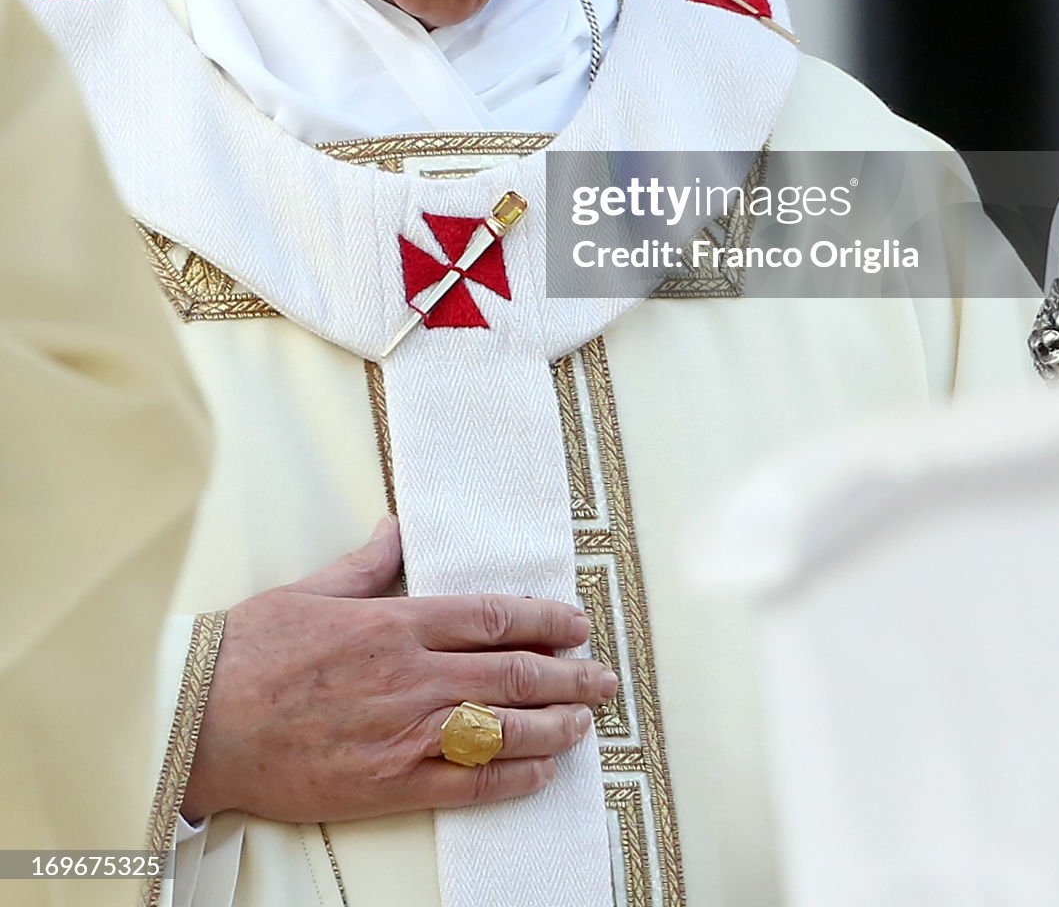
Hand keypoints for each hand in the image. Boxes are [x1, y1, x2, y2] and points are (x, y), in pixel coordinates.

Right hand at [182, 517, 615, 823]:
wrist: (199, 723)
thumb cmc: (250, 653)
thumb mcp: (313, 589)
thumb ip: (368, 564)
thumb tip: (400, 528)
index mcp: (395, 623)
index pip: (494, 618)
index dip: (546, 621)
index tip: (577, 623)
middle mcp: (411, 677)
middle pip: (512, 674)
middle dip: (569, 675)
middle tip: (603, 677)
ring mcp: (402, 735)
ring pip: (502, 730)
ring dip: (554, 726)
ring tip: (584, 723)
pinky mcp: (386, 785)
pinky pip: (466, 785)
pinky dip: (511, 779)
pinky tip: (539, 772)